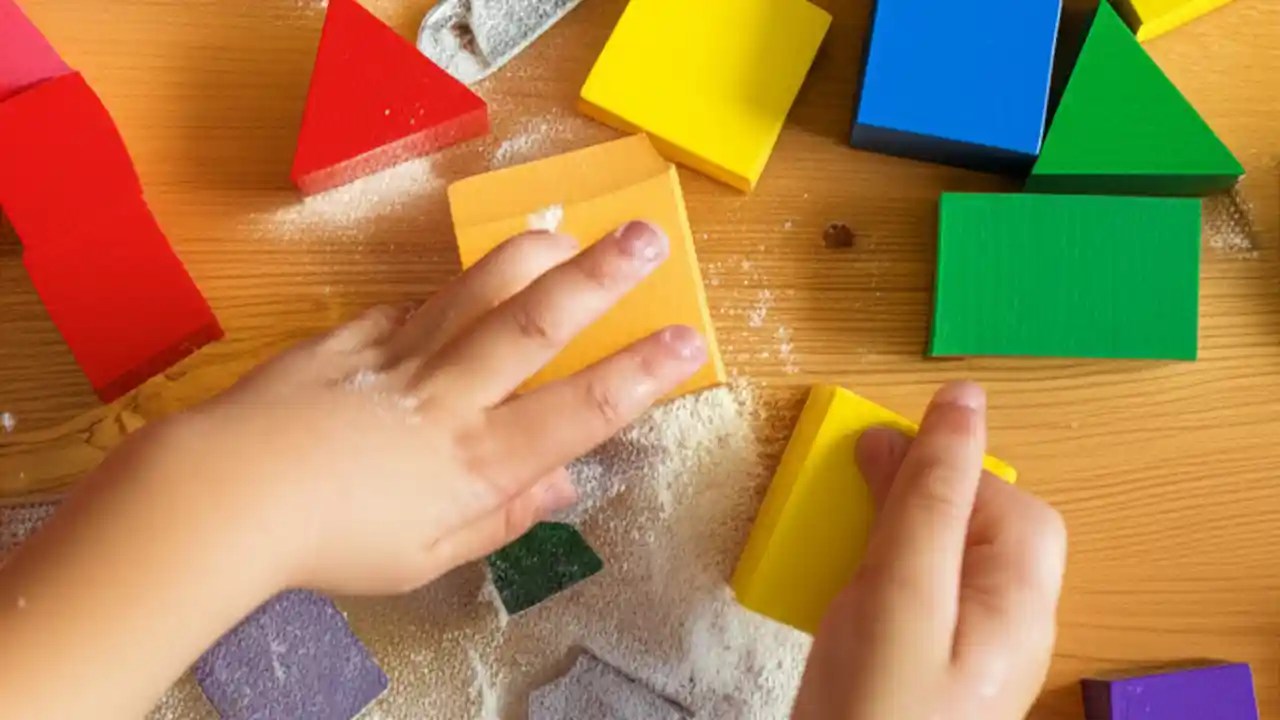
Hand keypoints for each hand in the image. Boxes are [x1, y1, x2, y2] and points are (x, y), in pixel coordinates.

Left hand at [161, 220, 706, 594]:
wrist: (227, 492)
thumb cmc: (330, 541)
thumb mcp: (427, 557)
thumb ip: (501, 519)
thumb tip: (561, 488)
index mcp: (477, 460)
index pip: (579, 410)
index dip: (640, 374)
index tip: (688, 340)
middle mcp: (450, 396)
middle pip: (536, 324)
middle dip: (600, 279)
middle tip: (647, 238)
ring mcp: (400, 356)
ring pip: (478, 290)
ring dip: (532, 256)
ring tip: (569, 232)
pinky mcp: (356, 336)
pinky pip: (412, 306)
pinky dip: (446, 295)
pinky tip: (464, 291)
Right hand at [792, 382, 1066, 719]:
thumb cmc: (877, 714)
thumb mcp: (904, 594)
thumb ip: (932, 497)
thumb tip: (960, 401)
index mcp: (1019, 603)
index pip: (1001, 500)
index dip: (944, 462)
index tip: (868, 451)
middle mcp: (1001, 626)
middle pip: (973, 524)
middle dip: (911, 495)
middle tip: (849, 493)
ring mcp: (959, 651)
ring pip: (933, 555)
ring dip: (882, 530)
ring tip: (834, 537)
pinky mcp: (915, 666)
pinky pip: (904, 595)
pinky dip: (866, 572)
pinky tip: (833, 587)